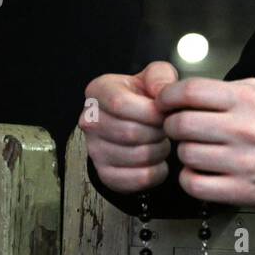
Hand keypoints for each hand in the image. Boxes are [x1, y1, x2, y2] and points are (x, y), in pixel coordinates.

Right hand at [78, 60, 178, 191]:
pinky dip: (157, 171)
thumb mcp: (154, 77)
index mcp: (97, 91)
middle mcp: (89, 121)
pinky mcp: (106, 174)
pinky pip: (140, 178)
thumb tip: (162, 92)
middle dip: (158, 131)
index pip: (120, 103)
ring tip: (160, 141)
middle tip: (165, 128)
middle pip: (130, 132)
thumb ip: (161, 76)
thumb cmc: (145, 98)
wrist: (137, 124)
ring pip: (138, 156)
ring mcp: (94, 150)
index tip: (164, 112)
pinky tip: (156, 159)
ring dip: (160, 150)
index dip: (150, 111)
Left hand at [156, 75, 254, 211]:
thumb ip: (222, 89)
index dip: (167, 96)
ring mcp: (244, 162)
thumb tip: (179, 93)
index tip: (164, 102)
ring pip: (186, 155)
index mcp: (248, 100)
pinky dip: (190, 178)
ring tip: (197, 149)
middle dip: (172, 125)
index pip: (190, 92)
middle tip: (178, 128)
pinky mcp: (243, 190)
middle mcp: (246, 130)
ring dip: (184, 152)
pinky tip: (200, 171)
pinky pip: (195, 184)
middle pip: (181, 124)